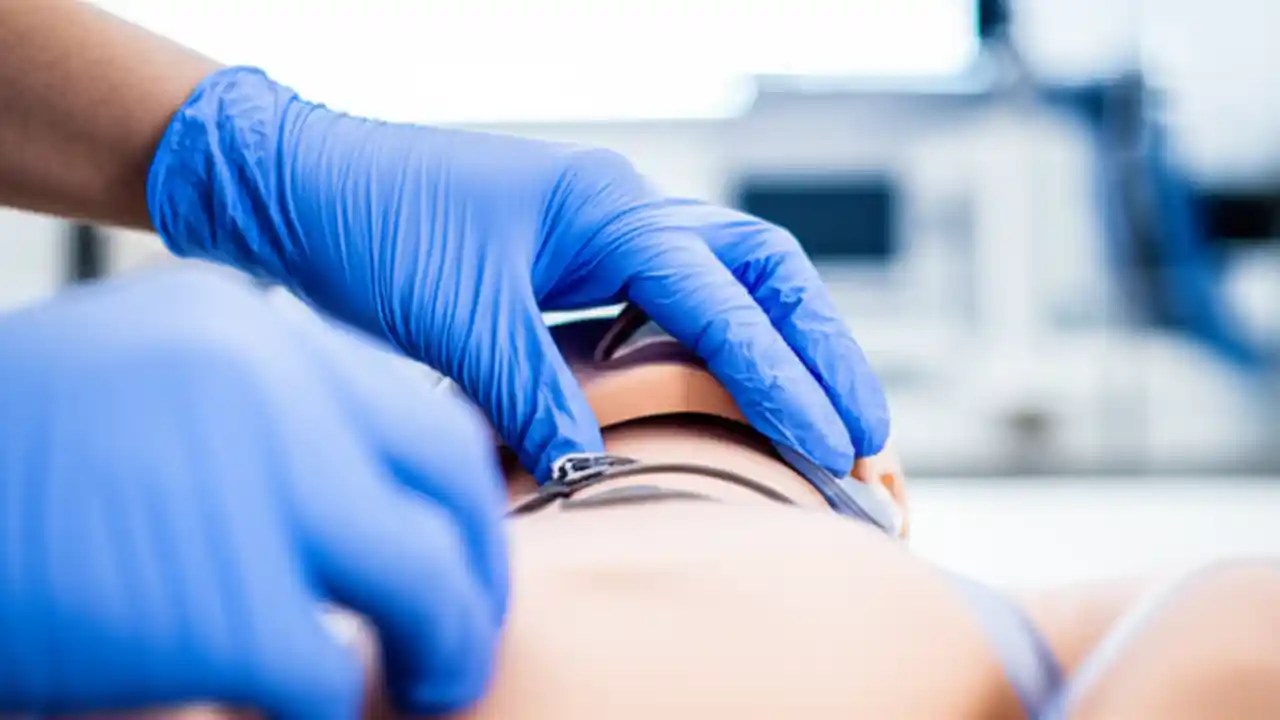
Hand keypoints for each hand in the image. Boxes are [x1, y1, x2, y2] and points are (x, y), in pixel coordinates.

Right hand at [0, 268, 506, 718]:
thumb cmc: (8, 460)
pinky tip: (323, 712)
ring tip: (426, 682)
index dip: (459, 498)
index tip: (459, 553)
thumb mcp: (145, 384)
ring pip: (426, 579)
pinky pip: (335, 675)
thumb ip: (265, 418)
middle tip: (463, 631)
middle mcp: (270, 387)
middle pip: (450, 483)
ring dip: (443, 645)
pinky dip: (341, 708)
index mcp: (252, 331)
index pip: (422, 411)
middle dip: (477, 569)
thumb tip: (365, 491)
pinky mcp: (219, 603)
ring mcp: (253, 487)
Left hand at [148, 68, 889, 479]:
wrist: (298, 186)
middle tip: (867, 424)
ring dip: (783, 341)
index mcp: (605, 208)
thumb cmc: (369, 227)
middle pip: (762, 269)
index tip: (828, 441)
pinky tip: (729, 388)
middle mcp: (622, 208)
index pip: (722, 297)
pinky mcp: (579, 259)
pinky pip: (675, 298)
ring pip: (730, 277)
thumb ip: (536, 395)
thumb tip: (595, 472)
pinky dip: (718, 342)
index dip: (779, 375)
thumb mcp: (457, 321)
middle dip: (820, 346)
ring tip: (827, 409)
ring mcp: (604, 228)